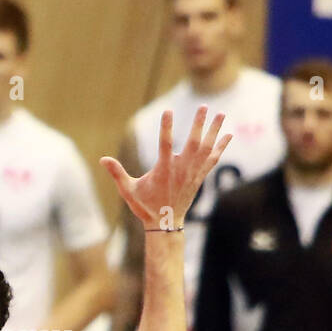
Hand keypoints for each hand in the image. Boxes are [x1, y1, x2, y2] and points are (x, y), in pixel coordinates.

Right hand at [100, 107, 230, 230]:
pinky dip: (221, 147)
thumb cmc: (145, 206)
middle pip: (193, 143)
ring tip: (221, 113)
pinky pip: (213, 160)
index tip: (167, 111)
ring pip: (206, 149)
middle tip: (204, 106)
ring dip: (214, 131)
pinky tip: (229, 135)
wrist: (165, 223)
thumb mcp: (128, 190)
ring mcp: (192, 174)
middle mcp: (181, 171)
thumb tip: (102, 159)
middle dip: (199, 124)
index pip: (165, 145)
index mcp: (163, 171)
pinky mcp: (199, 178)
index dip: (166, 128)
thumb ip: (117, 173)